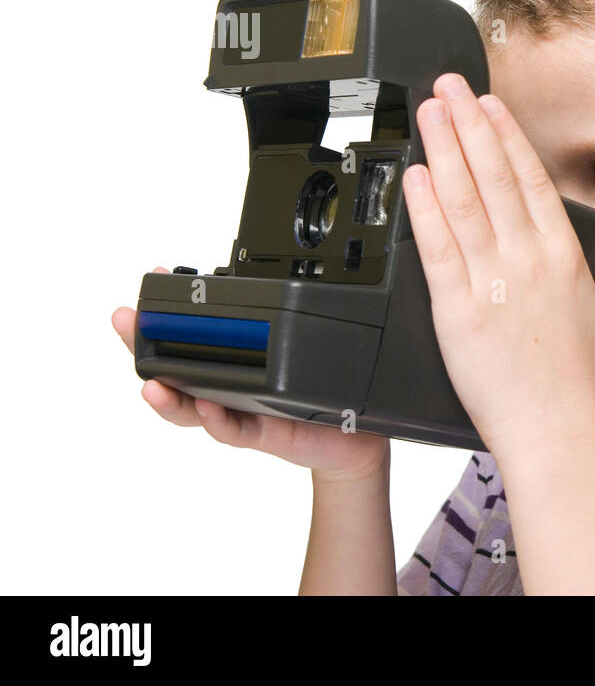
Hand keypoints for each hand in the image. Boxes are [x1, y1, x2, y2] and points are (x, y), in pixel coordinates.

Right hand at [112, 269, 389, 482]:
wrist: (352, 438)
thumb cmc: (321, 390)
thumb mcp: (303, 348)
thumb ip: (288, 321)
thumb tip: (278, 273)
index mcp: (232, 363)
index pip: (189, 336)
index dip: (167, 310)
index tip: (155, 278)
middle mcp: (226, 388)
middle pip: (171, 370)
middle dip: (141, 346)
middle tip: (125, 321)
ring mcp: (240, 412)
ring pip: (192, 407)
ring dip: (169, 396)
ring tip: (152, 382)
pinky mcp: (261, 434)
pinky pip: (233, 430)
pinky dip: (217, 419)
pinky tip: (207, 406)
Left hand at [400, 73, 594, 459]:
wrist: (553, 429)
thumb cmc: (582, 384)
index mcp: (563, 256)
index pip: (531, 180)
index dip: (506, 135)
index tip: (489, 105)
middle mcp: (527, 258)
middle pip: (493, 175)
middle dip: (468, 123)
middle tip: (447, 87)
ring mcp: (492, 280)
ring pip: (463, 199)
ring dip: (444, 149)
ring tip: (428, 112)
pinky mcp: (458, 308)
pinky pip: (438, 247)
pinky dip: (425, 207)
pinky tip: (415, 174)